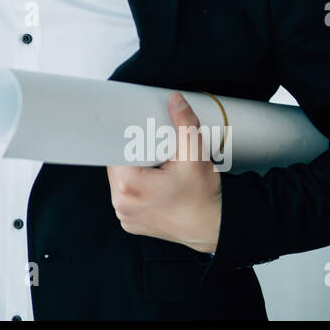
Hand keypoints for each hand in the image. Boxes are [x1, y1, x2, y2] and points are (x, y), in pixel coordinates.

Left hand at [107, 91, 221, 254]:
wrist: (215, 228)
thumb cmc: (204, 198)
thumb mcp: (195, 156)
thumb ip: (184, 124)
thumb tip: (175, 101)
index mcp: (128, 186)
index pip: (114, 151)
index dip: (126, 140)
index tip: (139, 136)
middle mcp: (121, 204)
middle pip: (117, 165)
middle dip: (134, 155)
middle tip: (157, 154)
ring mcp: (125, 216)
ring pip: (122, 181)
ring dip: (136, 172)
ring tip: (159, 171)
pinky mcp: (131, 222)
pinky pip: (128, 197)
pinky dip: (138, 189)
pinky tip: (157, 187)